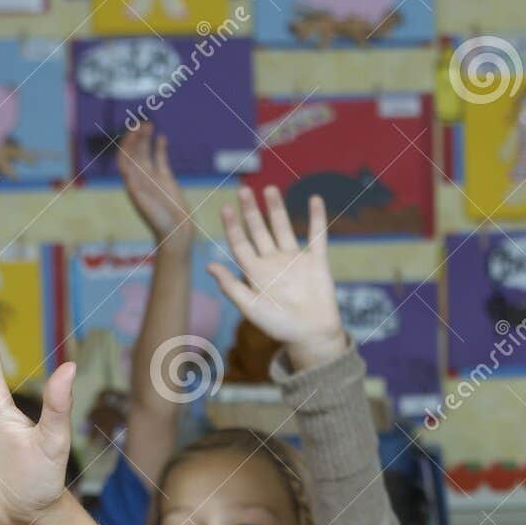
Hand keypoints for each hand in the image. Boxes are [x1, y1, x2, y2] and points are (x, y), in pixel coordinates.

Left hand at [117, 128, 194, 253]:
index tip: (132, 133)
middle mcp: (140, 179)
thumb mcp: (144, 203)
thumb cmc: (158, 221)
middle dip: (136, 138)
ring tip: (149, 125)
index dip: (126, 145)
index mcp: (131, 184)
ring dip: (146, 139)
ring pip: (146, 153)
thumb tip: (126, 171)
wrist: (175, 232)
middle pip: (134, 153)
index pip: (124, 159)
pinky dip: (160, 148)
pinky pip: (160, 159)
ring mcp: (153, 178)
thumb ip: (135, 186)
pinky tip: (162, 137)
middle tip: (142, 124)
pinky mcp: (166, 179)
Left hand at [206, 186, 344, 369]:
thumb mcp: (250, 308)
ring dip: (277, 208)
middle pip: (259, 231)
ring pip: (283, 228)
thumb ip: (231, 287)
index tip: (226, 208)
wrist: (312, 335)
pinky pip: (317, 235)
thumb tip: (208, 266)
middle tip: (243, 190)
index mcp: (256, 273)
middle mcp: (273, 263)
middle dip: (251, 211)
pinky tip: (315, 199)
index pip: (240, 244)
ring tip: (269, 189)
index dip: (232, 226)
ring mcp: (295, 260)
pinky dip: (317, 217)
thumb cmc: (280, 326)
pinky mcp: (316, 262)